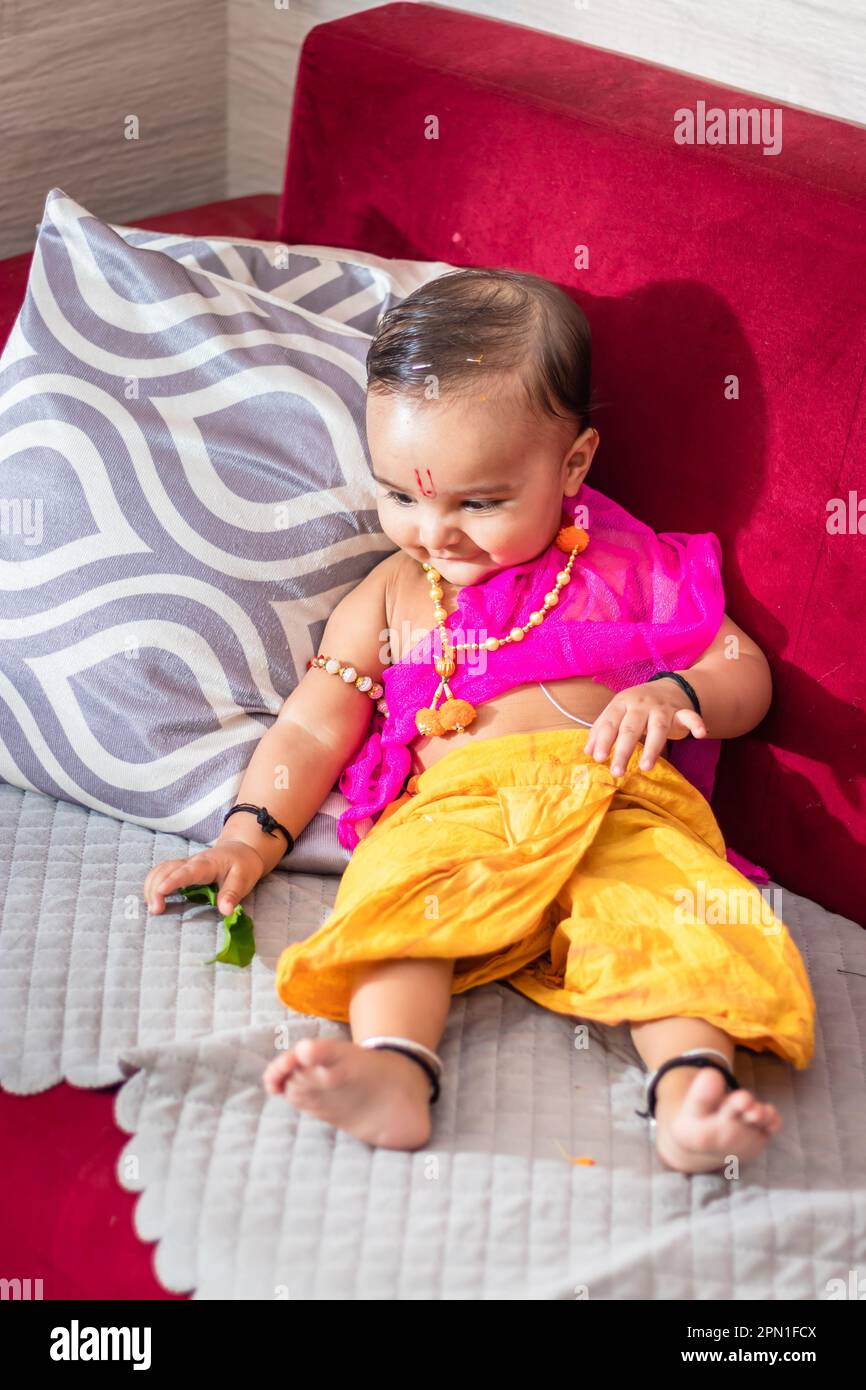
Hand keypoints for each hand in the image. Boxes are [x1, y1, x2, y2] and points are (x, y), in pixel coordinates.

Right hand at [143, 840, 265, 917]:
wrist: (240, 850)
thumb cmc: (243, 865)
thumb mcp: (243, 879)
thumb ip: (232, 894)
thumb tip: (225, 911)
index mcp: (207, 864)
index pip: (187, 871)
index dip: (173, 880)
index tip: (161, 891)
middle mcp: (191, 862)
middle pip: (167, 870)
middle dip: (156, 888)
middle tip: (156, 911)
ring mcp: (184, 865)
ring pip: (160, 870)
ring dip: (151, 886)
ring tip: (152, 908)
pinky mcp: (180, 869)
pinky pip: (161, 872)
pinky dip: (152, 884)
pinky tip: (152, 899)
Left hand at [584, 678, 706, 775]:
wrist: (669, 687)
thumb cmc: (637, 707)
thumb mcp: (618, 713)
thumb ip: (602, 731)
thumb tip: (588, 752)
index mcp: (621, 703)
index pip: (610, 722)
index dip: (604, 740)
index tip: (598, 758)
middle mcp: (641, 704)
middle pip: (631, 727)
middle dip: (623, 750)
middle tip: (616, 771)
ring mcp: (662, 707)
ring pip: (657, 727)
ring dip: (652, 747)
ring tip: (646, 767)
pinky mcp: (681, 712)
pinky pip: (690, 717)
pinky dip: (696, 723)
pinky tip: (701, 734)